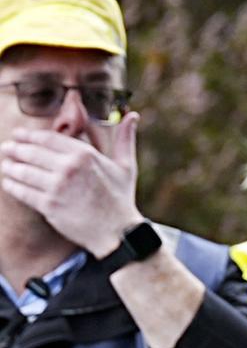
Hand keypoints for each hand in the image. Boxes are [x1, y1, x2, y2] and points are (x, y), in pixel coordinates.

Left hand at [0, 115, 143, 257]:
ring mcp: (57, 187)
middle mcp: (69, 168)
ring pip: (22, 171)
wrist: (118, 232)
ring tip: (6, 165)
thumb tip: (132, 116)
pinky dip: (12, 185)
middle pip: (30, 153)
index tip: (18, 135)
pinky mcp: (48, 205)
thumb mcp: (126, 166)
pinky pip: (22, 191)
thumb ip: (125, 139)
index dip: (28, 136)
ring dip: (10, 167)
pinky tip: (9, 182)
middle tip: (7, 149)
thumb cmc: (121, 198)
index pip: (47, 138)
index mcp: (85, 155)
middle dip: (14, 150)